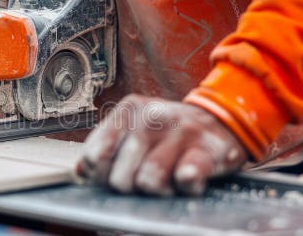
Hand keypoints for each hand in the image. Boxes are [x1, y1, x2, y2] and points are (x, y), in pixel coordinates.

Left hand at [77, 94, 247, 195]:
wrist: (221, 122)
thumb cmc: (168, 134)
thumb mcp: (134, 130)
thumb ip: (105, 148)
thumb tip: (80, 172)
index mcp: (128, 110)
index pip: (95, 156)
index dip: (101, 175)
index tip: (113, 175)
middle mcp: (152, 117)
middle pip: (120, 178)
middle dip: (131, 187)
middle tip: (146, 177)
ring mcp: (181, 131)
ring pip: (149, 182)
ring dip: (159, 191)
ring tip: (168, 179)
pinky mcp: (208, 149)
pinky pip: (185, 179)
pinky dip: (185, 188)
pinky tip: (187, 178)